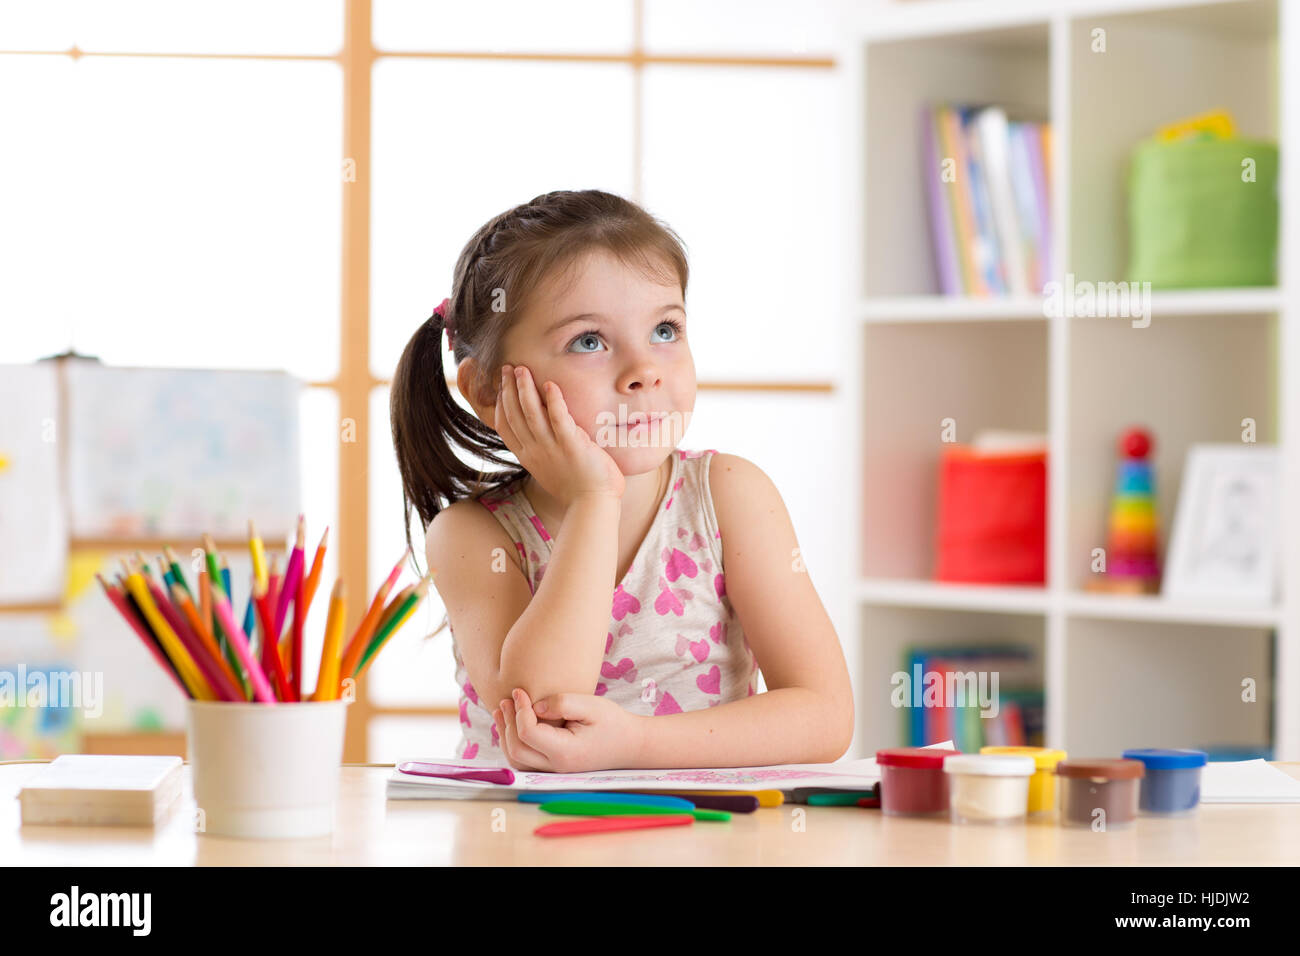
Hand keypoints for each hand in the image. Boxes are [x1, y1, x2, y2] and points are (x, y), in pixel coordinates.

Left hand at [492, 688, 642, 772]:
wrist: (630, 745)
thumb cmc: (613, 722)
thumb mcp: (592, 705)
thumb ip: (562, 703)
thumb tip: (534, 708)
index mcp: (565, 752)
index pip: (528, 733)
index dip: (519, 710)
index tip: (519, 690)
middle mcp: (556, 767)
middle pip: (517, 750)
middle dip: (508, 723)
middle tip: (507, 699)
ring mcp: (554, 771)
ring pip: (517, 760)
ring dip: (506, 735)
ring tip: (502, 711)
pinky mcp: (554, 767)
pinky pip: (525, 760)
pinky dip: (514, 742)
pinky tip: (513, 724)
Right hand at [495, 364, 624, 509]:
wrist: (592, 505)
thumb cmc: (577, 490)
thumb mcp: (551, 469)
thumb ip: (544, 451)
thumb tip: (544, 437)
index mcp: (528, 457)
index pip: (505, 426)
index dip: (500, 404)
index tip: (501, 387)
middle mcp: (535, 451)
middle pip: (513, 414)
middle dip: (508, 388)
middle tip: (506, 368)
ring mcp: (552, 447)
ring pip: (530, 411)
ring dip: (524, 388)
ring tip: (521, 369)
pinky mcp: (572, 444)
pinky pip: (558, 417)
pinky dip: (553, 400)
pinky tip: (550, 383)